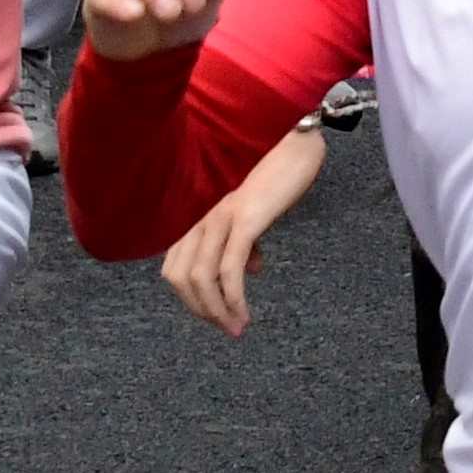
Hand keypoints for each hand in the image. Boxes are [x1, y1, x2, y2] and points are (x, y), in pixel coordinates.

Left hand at [163, 121, 326, 338]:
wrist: (298, 145)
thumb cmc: (279, 176)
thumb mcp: (257, 213)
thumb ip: (247, 240)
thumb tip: (252, 269)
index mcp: (199, 218)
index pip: (174, 269)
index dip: (190, 298)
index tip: (217, 315)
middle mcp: (200, 220)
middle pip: (180, 279)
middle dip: (201, 310)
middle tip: (227, 327)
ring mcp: (219, 219)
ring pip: (200, 279)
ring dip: (216, 310)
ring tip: (236, 327)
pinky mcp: (243, 220)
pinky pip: (228, 269)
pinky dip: (233, 297)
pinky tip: (245, 311)